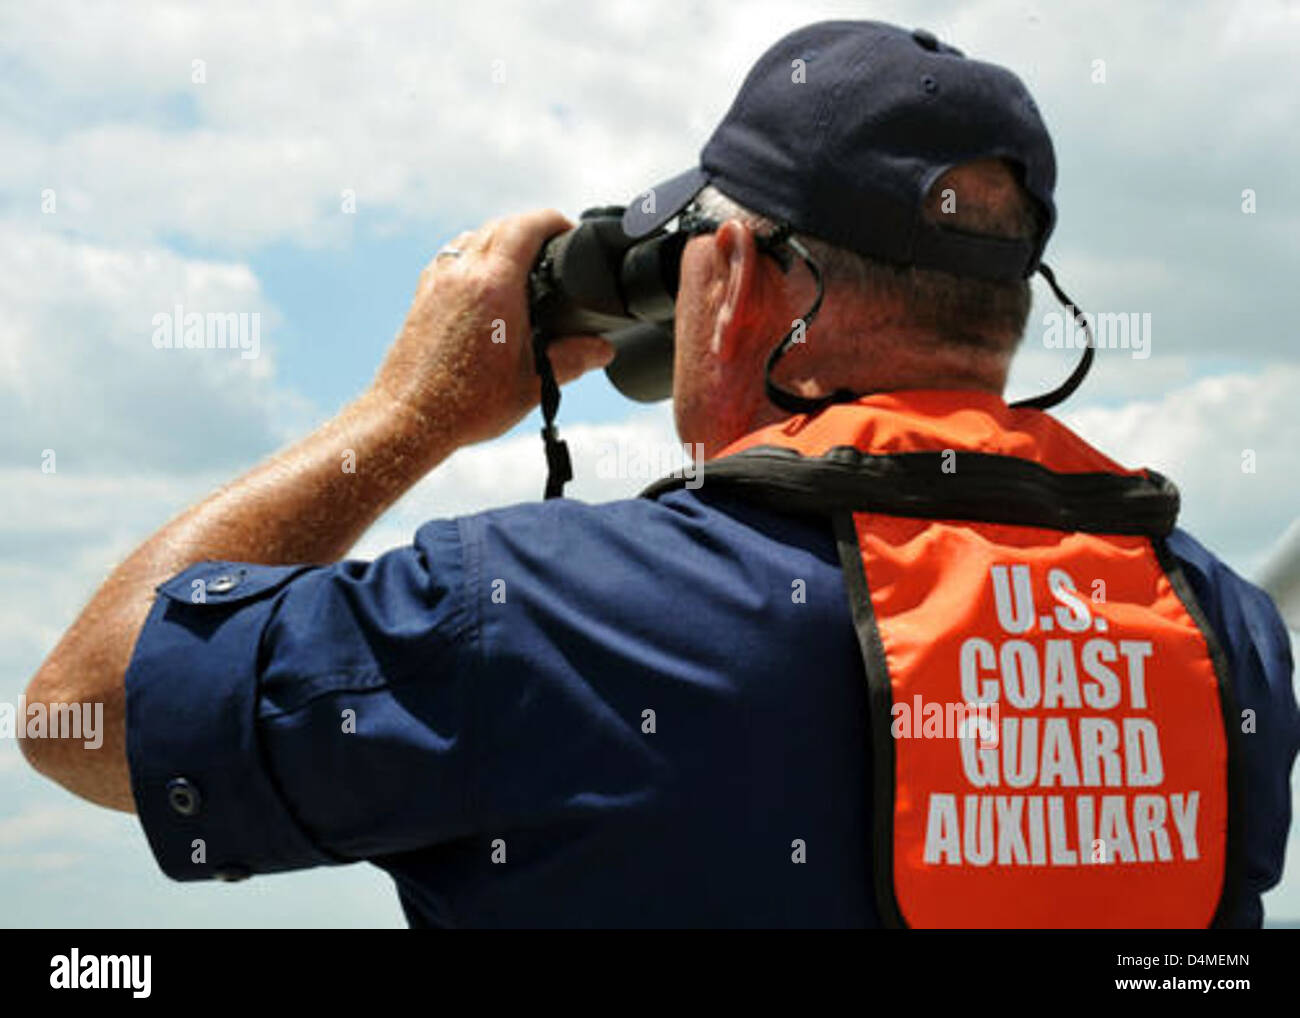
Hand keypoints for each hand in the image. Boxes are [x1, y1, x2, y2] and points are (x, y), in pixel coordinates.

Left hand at [371, 208, 613, 446]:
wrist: (408, 419)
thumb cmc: (466, 405)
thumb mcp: (533, 385)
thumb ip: (573, 360)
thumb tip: (604, 349)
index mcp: (495, 286)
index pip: (527, 226)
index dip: (554, 221)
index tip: (570, 230)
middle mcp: (463, 274)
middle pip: (500, 225)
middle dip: (530, 228)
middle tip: (553, 247)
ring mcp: (438, 282)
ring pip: (472, 237)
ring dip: (498, 239)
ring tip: (520, 263)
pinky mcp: (422, 296)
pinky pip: (451, 258)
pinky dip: (472, 257)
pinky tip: (484, 285)